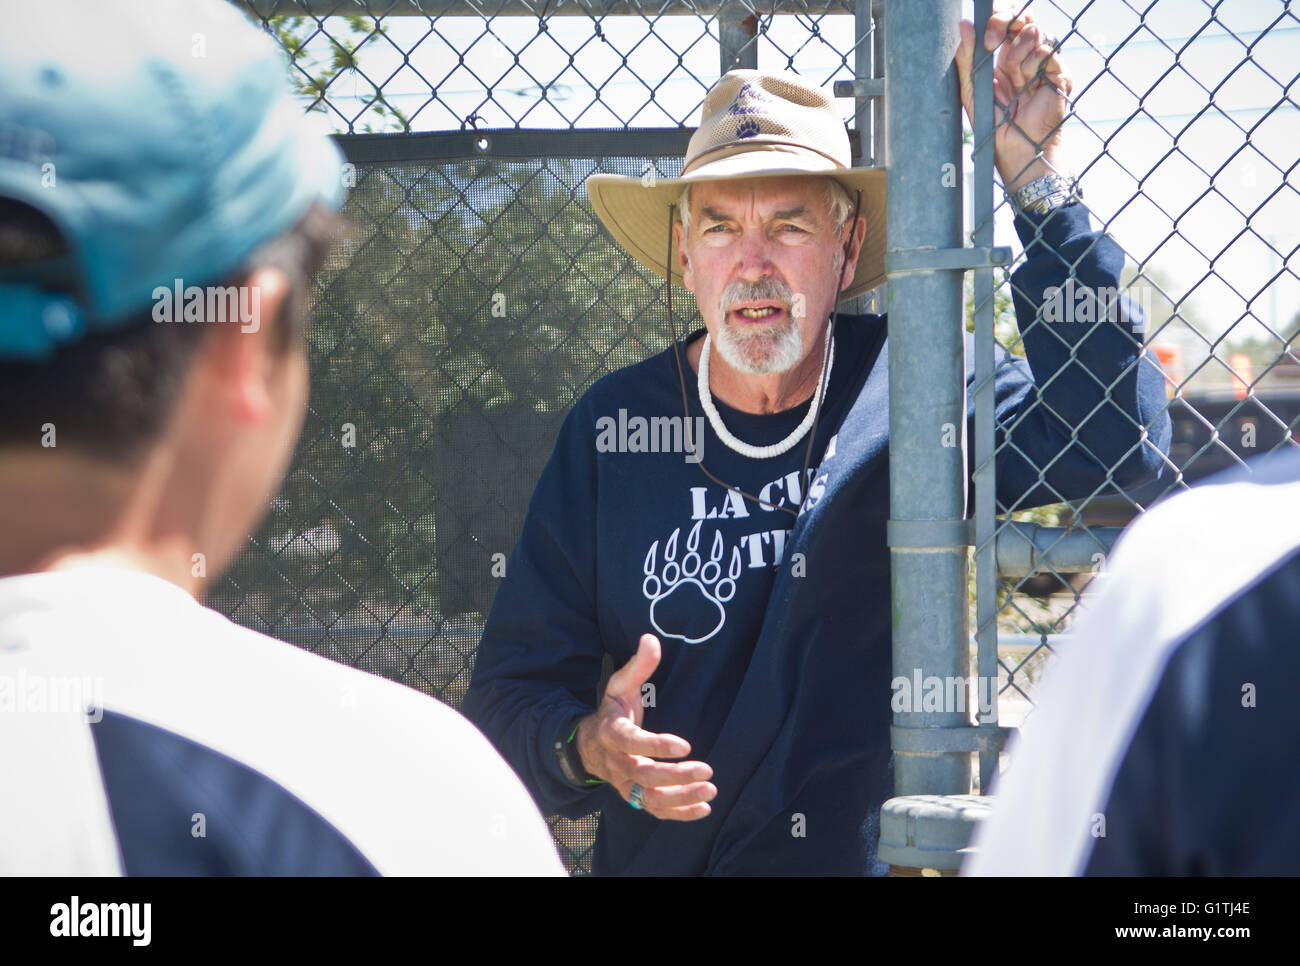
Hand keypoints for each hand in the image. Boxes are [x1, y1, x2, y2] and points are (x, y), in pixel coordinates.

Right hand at [575, 633, 715, 820]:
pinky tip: (704, 809)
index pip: (633, 743)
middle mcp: (618, 764)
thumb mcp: (618, 686)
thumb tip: (651, 639)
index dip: (657, 746)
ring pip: (651, 800)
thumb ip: (637, 666)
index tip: (685, 745)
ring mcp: (625, 785)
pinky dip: (679, 814)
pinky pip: (655, 812)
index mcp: (613, 734)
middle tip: (706, 770)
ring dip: (681, 798)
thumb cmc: (612, 711)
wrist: (589, 746)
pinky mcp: (634, 798)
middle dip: (676, 777)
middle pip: (645, 777)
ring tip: (710, 791)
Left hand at [956, 5, 1073, 193]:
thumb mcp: (972, 89)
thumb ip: (966, 57)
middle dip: (1005, 21)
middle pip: (1024, 17)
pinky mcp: (1060, 74)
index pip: (1008, 19)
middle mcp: (1026, 57)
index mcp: (1005, 57)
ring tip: (1014, 81)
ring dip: (1016, 54)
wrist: (1015, 150)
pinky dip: (1032, 66)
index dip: (999, 15)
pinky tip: (1028, 87)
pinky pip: (1047, 52)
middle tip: (991, 43)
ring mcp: (1044, 64)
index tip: (985, 34)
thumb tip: (964, 23)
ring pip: (1033, 33)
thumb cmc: (993, 125)